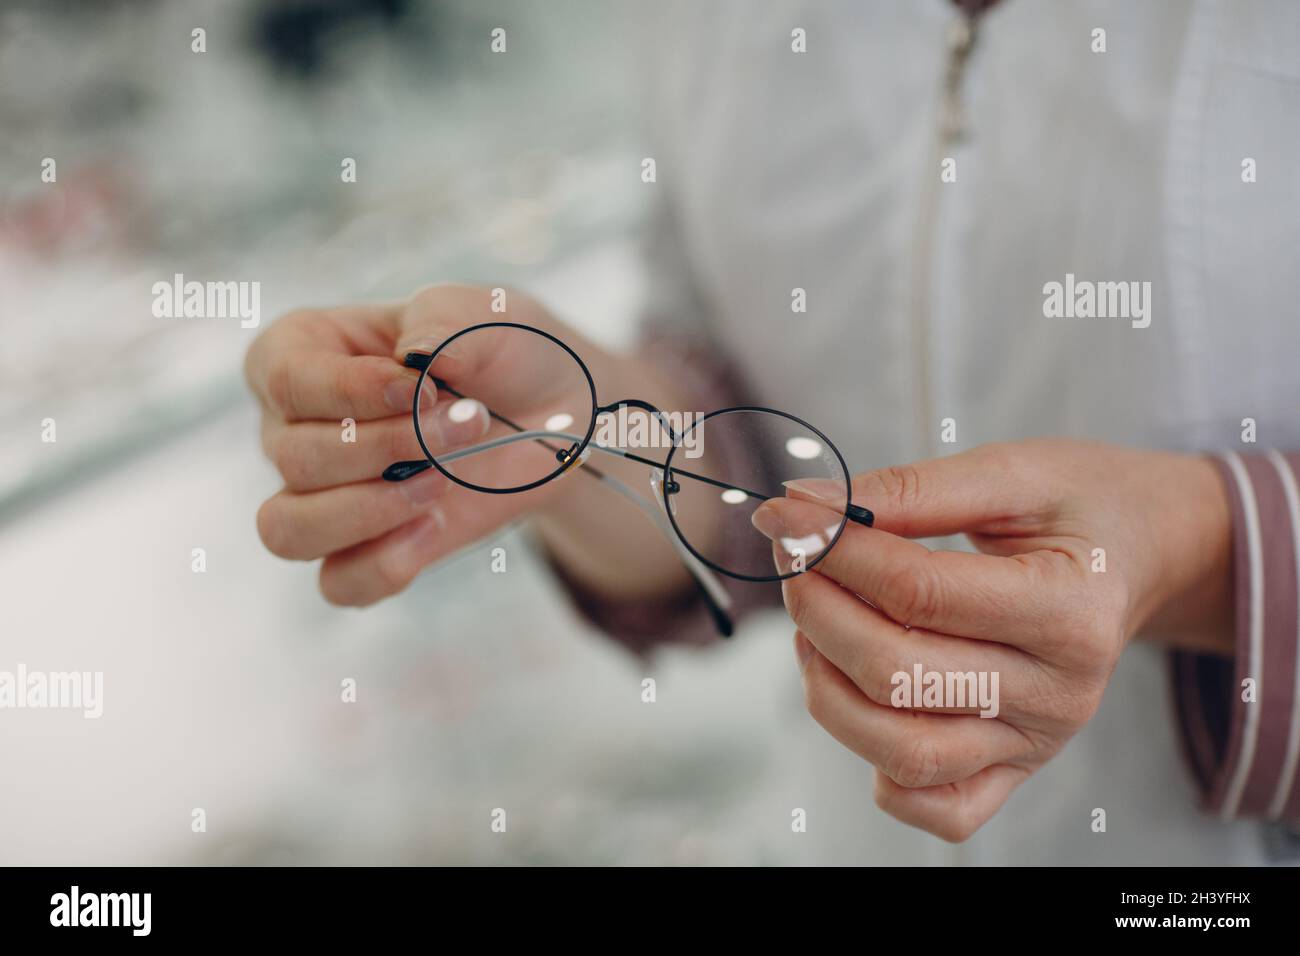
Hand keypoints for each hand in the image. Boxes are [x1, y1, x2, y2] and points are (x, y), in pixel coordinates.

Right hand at [244, 285, 606, 605]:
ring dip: (370, 511)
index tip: (425, 389)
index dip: (350, 392)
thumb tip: (412, 357)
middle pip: (295, 457)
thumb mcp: (485, 313)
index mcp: (301, 352)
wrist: (555, 411)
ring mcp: (321, 495)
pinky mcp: (364, 549)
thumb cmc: (502, 350)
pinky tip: (434, 527)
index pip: (284, 379)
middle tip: (467, 424)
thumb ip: (443, 320)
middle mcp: (293, 427)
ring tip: (439, 484)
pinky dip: (384, 564)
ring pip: (288, 530)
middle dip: (390, 446)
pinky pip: (338, 583)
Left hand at [750, 439, 1232, 840]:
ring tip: (814, 626)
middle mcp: (1062, 695)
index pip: (918, 594)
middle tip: (796, 563)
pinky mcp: (1016, 772)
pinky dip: (876, 766)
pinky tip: (857, 693)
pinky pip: (933, 807)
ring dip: (826, 686)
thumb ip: (908, 491)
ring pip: (899, 751)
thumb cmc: (1075, 507)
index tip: (788, 516)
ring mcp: (1037, 744)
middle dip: (819, 612)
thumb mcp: (1009, 472)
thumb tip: (800, 507)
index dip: (836, 552)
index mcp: (1072, 611)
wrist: (1141, 554)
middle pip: (896, 676)